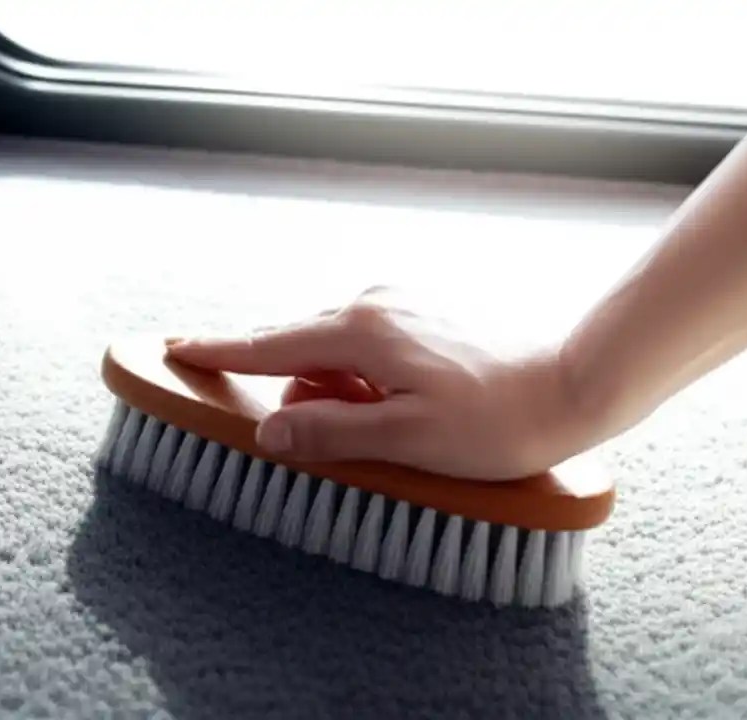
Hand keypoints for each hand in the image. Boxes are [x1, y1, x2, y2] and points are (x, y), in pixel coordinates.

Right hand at [165, 286, 592, 479]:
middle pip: (298, 347)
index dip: (218, 352)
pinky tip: (396, 404)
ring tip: (386, 428)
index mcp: (360, 334)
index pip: (267, 346)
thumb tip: (268, 433)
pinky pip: (366, 343)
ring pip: (332, 347)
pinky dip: (360, 375)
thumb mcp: (405, 442)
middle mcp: (373, 305)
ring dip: (332, 386)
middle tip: (331, 431)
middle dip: (290, 387)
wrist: (573, 387)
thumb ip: (330, 433)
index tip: (173, 349)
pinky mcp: (422, 313)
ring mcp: (400, 303)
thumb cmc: (495, 423)